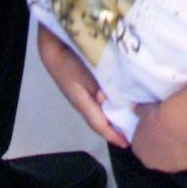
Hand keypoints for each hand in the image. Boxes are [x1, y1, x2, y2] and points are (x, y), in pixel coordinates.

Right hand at [35, 25, 127, 146]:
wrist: (54, 44)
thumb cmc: (67, 58)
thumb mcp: (82, 71)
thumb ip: (95, 86)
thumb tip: (107, 100)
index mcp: (82, 102)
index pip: (99, 124)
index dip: (112, 135)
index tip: (126, 143)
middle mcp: (83, 101)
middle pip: (101, 120)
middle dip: (115, 127)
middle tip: (133, 133)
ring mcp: (83, 93)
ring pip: (101, 110)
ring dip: (114, 115)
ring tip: (130, 119)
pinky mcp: (85, 84)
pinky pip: (100, 99)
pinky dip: (111, 103)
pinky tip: (121, 99)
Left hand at [130, 100, 186, 172]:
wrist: (175, 121)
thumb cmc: (157, 115)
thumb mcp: (145, 109)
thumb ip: (139, 110)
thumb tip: (134, 107)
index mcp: (138, 149)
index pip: (144, 145)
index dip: (155, 135)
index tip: (163, 126)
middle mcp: (150, 162)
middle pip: (159, 154)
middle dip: (166, 145)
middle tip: (175, 129)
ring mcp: (167, 167)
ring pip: (175, 158)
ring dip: (180, 149)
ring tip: (186, 131)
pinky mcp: (184, 166)